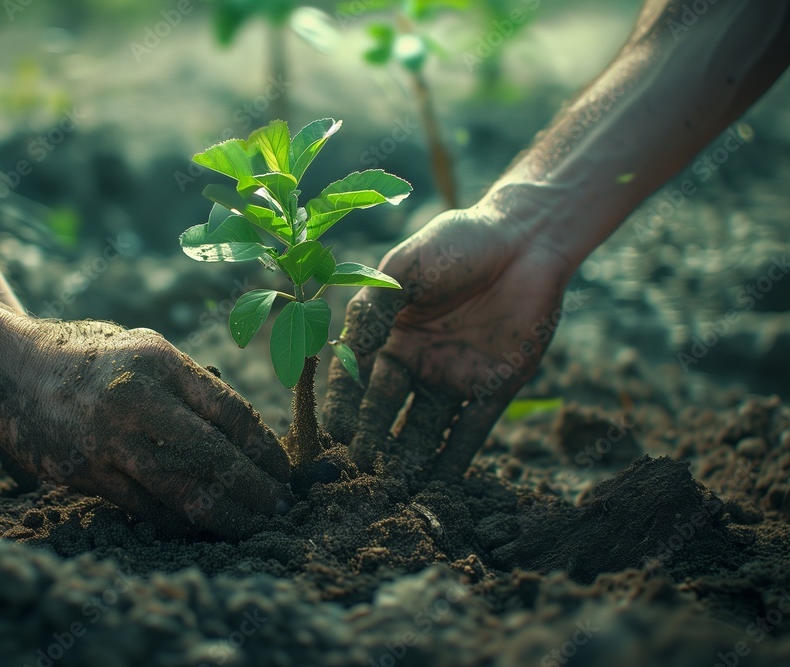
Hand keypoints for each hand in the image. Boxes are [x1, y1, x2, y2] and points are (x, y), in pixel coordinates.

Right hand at [0, 321, 292, 538]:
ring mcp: (106, 438)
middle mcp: (135, 398)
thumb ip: (190, 386)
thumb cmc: (90, 357)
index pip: (230, 413)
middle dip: (255, 489)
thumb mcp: (145, 349)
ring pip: (180, 488)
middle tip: (282, 509)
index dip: (264, 449)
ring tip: (254, 525)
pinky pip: (144, 506)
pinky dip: (179, 520)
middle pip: (212, 456)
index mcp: (160, 362)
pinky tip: (204, 526)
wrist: (9, 368)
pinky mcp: (83, 471)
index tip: (284, 472)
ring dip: (225, 514)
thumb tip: (243, 436)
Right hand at [323, 207, 575, 477]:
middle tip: (360, 469)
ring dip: (407, 461)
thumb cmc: (459, 243)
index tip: (333, 433)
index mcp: (390, 334)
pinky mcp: (493, 389)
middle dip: (371, 440)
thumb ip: (376, 308)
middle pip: (386, 410)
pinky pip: (470, 433)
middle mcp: (417, 362)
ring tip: (392, 489)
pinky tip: (438, 490)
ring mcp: (454, 378)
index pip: (357, 377)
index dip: (344, 405)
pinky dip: (454, 462)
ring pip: (423, 430)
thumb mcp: (406, 268)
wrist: (526, 239)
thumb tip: (348, 349)